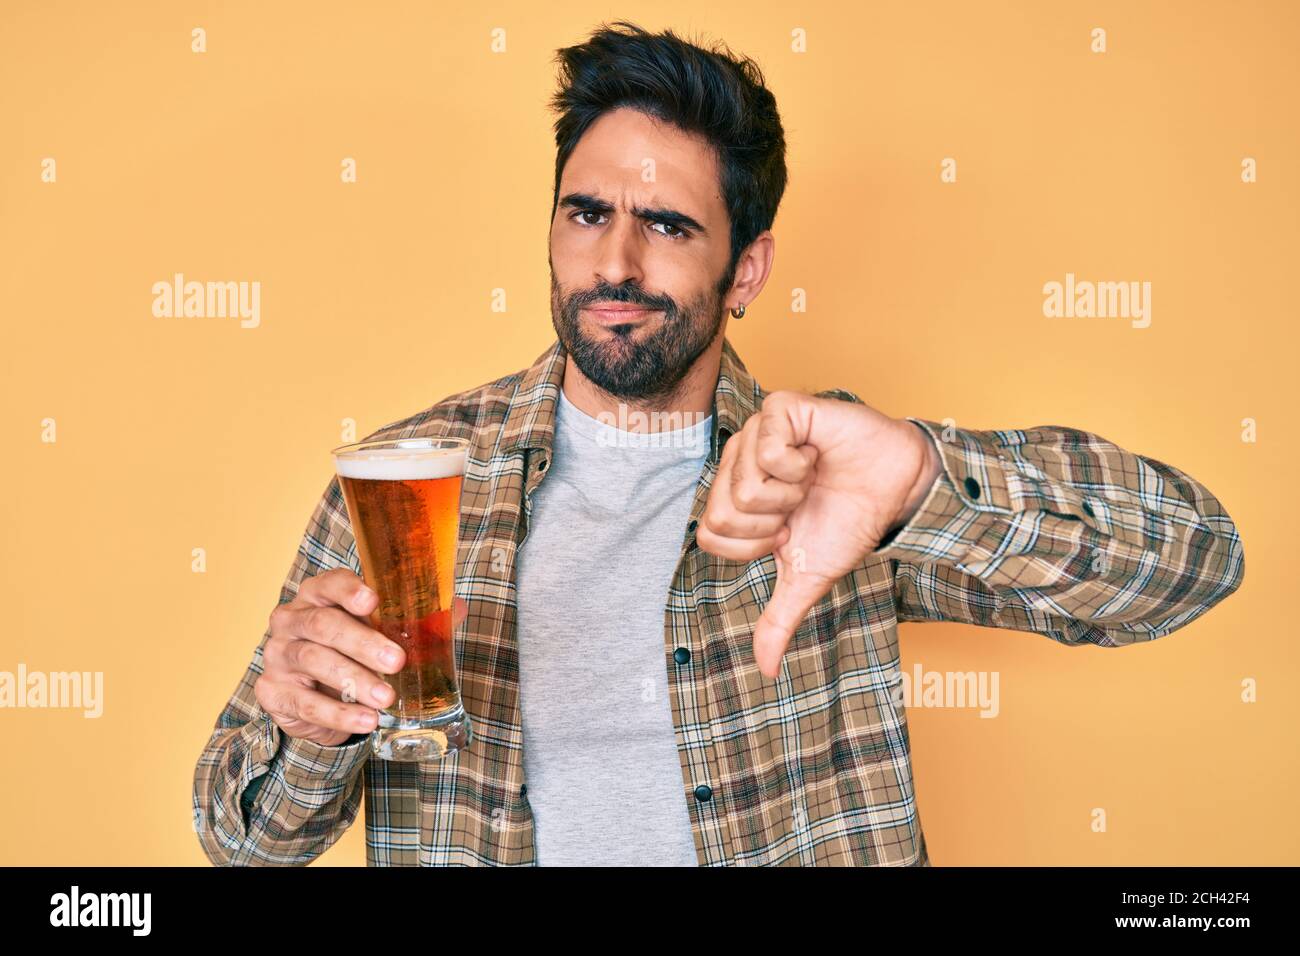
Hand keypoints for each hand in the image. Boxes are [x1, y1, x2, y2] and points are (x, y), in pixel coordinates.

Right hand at [255, 567, 467, 745]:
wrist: (313, 696)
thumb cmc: (350, 651)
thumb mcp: (379, 632)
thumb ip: (415, 620)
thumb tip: (456, 609)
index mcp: (319, 594)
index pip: (330, 583)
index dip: (350, 591)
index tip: (374, 601)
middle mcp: (292, 618)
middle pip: (324, 625)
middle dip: (363, 643)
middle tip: (397, 662)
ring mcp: (278, 654)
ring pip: (314, 661)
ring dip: (354, 681)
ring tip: (387, 698)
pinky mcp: (272, 690)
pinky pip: (305, 702)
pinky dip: (338, 714)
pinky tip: (366, 721)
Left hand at [696, 391, 940, 678]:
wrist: (895, 490)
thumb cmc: (848, 522)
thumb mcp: (808, 577)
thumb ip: (779, 620)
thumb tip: (765, 671)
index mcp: (734, 498)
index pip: (711, 534)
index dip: (754, 544)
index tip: (786, 532)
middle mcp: (737, 462)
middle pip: (723, 512)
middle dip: (772, 523)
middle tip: (799, 506)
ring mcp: (756, 431)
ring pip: (745, 485)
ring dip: (790, 494)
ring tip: (810, 479)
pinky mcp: (780, 408)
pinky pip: (765, 450)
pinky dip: (798, 465)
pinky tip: (814, 455)